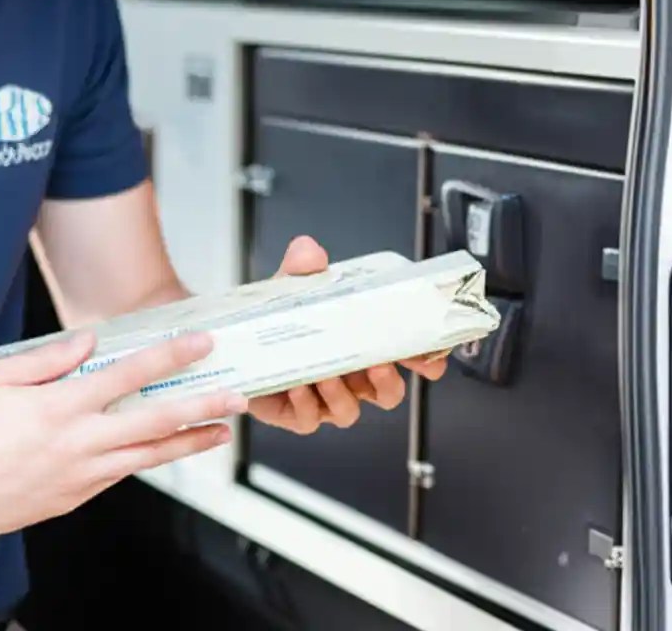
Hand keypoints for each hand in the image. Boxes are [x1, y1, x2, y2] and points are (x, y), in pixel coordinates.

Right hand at [0, 330, 246, 537]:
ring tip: (218, 432)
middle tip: (236, 397)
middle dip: (200, 406)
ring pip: (145, 458)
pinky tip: (157, 451)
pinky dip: (140, 461)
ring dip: (186, 443)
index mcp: (57, 406)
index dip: (169, 357)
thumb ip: (47, 359)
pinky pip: (114, 477)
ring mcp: (74, 477)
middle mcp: (74, 443)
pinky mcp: (67, 501)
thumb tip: (87, 342)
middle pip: (153, 422)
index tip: (198, 345)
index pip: (127, 375)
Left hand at [247, 236, 448, 434]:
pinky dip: (305, 405)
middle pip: (388, 393)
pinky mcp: (296, 413)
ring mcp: (325, 398)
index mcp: (361, 345)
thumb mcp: (292, 287)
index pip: (406, 356)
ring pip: (349, 411)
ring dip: (341, 395)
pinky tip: (296, 386)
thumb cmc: (278, 318)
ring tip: (326, 375)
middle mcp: (349, 376)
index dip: (425, 360)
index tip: (430, 359)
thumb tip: (309, 251)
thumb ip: (303, 267)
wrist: (241, 340)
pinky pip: (309, 419)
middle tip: (377, 366)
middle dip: (388, 383)